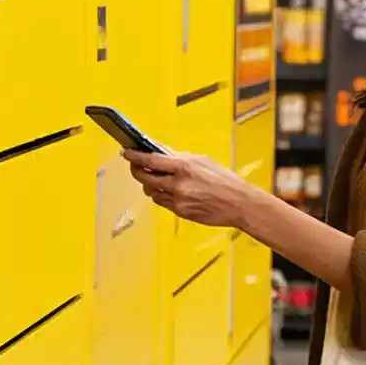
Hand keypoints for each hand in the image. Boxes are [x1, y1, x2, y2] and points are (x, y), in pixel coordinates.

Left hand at [123, 149, 263, 228]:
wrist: (239, 204)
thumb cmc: (224, 181)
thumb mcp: (202, 161)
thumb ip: (179, 158)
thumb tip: (160, 152)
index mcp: (184, 167)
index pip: (150, 160)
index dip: (134, 156)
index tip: (126, 153)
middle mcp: (178, 184)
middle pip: (144, 177)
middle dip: (136, 170)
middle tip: (135, 166)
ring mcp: (178, 200)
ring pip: (151, 191)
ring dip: (150, 184)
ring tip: (156, 179)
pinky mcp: (180, 212)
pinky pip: (162, 202)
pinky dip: (161, 195)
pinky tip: (168, 191)